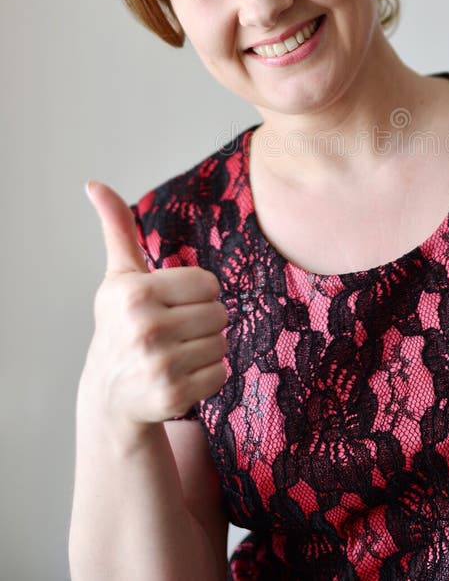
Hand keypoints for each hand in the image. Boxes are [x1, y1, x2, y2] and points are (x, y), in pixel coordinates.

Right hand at [83, 181, 227, 424]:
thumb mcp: (119, 276)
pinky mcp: (173, 396)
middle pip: (219, 313)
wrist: (110, 393)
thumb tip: (95, 184)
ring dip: (207, 348)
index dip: (195, 293)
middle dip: (203, 321)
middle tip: (174, 331)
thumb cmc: (121, 323)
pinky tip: (181, 375)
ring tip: (176, 352)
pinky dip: (208, 376)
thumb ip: (118, 229)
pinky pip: (221, 374)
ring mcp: (159, 365)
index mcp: (135, 293)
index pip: (208, 283)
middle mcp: (144, 328)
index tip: (169, 304)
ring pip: (222, 343)